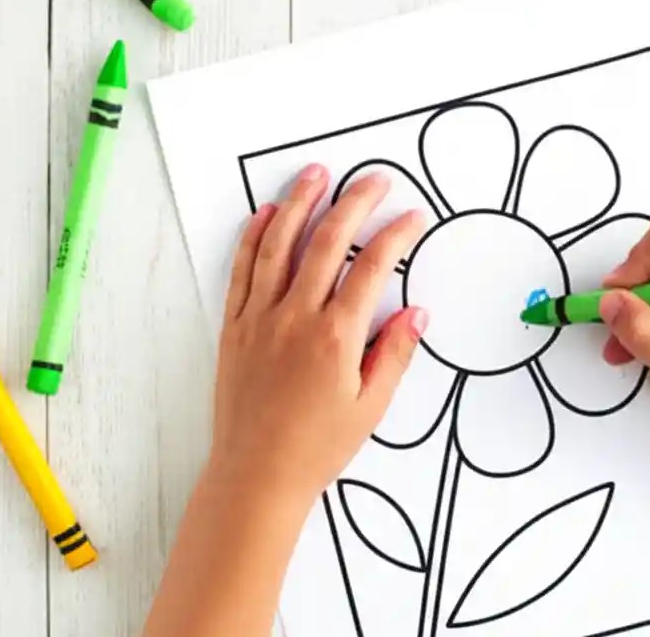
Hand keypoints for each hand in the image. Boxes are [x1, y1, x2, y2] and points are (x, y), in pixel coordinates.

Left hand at [213, 163, 428, 503]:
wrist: (256, 476)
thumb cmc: (315, 448)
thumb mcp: (370, 407)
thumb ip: (393, 354)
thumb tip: (415, 313)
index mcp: (335, 338)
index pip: (372, 268)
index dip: (396, 236)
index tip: (412, 218)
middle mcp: (295, 318)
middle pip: (327, 242)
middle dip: (354, 202)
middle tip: (374, 179)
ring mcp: (260, 318)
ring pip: (279, 244)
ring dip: (299, 203)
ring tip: (316, 173)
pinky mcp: (235, 326)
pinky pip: (243, 270)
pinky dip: (254, 237)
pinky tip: (266, 214)